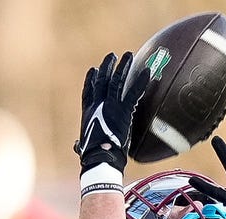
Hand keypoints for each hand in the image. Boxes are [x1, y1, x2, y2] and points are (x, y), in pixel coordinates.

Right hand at [75, 52, 149, 181]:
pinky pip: (134, 92)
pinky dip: (141, 81)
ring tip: (128, 54)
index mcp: (88, 113)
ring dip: (123, 66)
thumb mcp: (85, 148)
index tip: (94, 70)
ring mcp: (110, 106)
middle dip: (107, 67)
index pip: (88, 92)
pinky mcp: (123, 110)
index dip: (91, 80)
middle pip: (102, 81)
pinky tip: (147, 71)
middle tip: (112, 56)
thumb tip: (78, 148)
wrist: (100, 158)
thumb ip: (82, 145)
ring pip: (117, 81)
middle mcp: (98, 105)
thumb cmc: (92, 158)